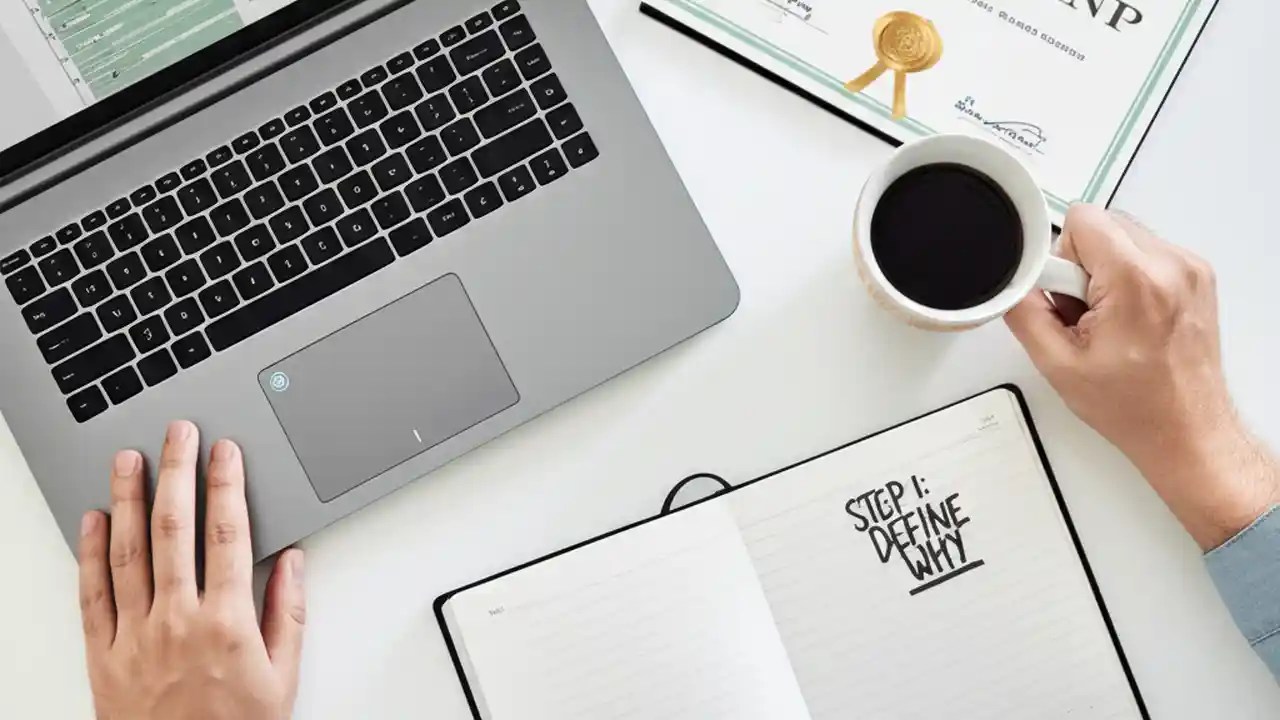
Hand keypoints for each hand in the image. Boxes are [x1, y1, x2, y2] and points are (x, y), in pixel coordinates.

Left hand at [78, 421, 305, 719]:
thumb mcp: (282, 677)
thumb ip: (288, 614)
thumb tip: (292, 562)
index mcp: (228, 623)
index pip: (227, 534)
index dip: (226, 485)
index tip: (226, 453)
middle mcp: (178, 621)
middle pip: (175, 529)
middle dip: (177, 472)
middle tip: (178, 434)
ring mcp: (135, 635)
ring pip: (129, 551)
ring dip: (129, 498)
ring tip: (129, 459)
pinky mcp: (103, 654)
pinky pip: (93, 593)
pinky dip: (91, 552)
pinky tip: (95, 520)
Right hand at [1005, 204, 1278, 550]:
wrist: (1186, 430)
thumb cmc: (1135, 407)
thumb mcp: (1057, 365)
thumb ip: (1025, 312)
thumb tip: (1012, 283)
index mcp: (1138, 281)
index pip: (1082, 219)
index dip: (1061, 257)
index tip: (1064, 294)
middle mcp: (1172, 266)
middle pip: (1104, 225)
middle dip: (1082, 265)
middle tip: (1086, 314)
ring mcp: (1191, 269)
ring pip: (1125, 237)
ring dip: (1106, 270)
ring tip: (1109, 320)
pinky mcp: (1198, 276)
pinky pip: (1147, 253)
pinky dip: (1130, 277)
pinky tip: (1128, 318)